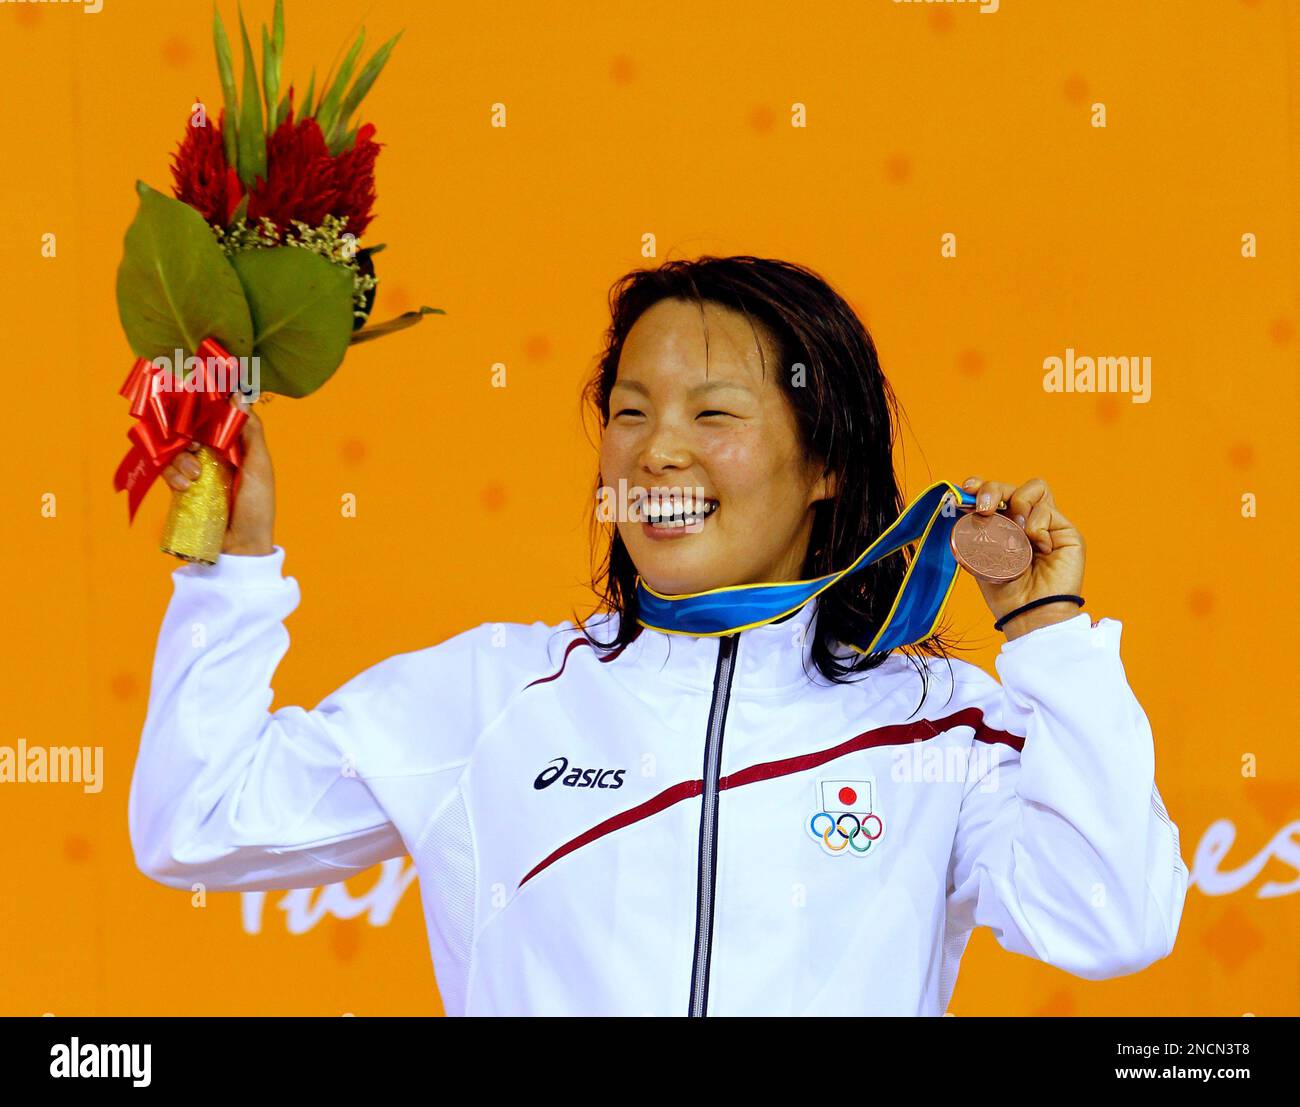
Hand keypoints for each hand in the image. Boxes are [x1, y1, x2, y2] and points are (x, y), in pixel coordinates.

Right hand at [160, 395, 275, 556]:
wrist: (240, 549)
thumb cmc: (257, 507)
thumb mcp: (259, 467)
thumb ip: (250, 431)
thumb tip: (240, 393)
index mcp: (235, 446)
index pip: (213, 417)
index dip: (201, 409)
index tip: (192, 401)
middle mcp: (214, 455)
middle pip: (188, 430)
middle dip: (186, 435)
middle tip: (193, 445)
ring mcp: (196, 471)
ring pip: (175, 450)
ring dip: (180, 459)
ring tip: (194, 476)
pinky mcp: (182, 487)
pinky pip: (166, 471)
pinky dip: (172, 476)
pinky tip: (184, 486)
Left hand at [960, 476, 1085, 639]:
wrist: (1029, 613)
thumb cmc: (1005, 592)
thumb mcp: (980, 558)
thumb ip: (975, 532)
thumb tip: (963, 507)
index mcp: (1003, 526)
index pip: (995, 494)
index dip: (981, 485)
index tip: (968, 487)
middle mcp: (1025, 521)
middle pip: (1011, 486)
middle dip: (993, 490)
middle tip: (984, 510)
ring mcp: (1047, 524)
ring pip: (1034, 488)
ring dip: (1018, 506)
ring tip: (1016, 534)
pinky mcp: (1066, 531)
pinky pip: (1046, 511)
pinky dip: (1036, 527)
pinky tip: (1037, 549)